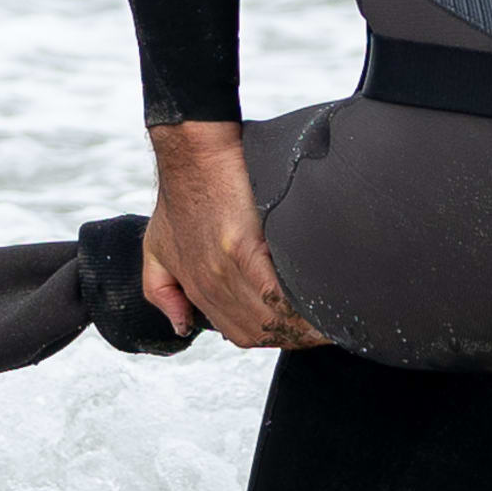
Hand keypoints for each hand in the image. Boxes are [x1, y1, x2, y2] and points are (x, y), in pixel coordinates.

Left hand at [140, 120, 325, 348]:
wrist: (190, 156)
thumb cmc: (180, 194)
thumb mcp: (157, 248)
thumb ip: (162, 291)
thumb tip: (181, 327)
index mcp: (198, 288)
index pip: (243, 333)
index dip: (275, 335)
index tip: (301, 326)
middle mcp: (210, 285)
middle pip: (263, 331)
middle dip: (297, 332)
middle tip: (326, 323)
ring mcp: (223, 269)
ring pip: (272, 318)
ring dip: (305, 320)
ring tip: (334, 313)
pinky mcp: (240, 247)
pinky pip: (273, 291)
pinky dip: (297, 300)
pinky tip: (319, 297)